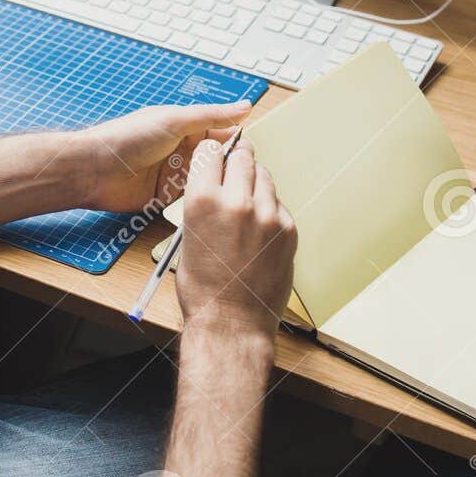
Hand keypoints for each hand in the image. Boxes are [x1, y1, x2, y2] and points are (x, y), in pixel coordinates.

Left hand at [77, 101, 250, 213]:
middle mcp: (181, 149)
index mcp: (184, 126)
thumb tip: (243, 106)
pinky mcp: (166, 196)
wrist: (95, 170)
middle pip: (216, 157)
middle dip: (229, 164)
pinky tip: (213, 201)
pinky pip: (191, 198)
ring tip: (232, 188)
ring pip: (207, 179)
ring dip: (216, 182)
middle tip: (246, 173)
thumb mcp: (174, 119)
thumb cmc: (126, 137)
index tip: (253, 149)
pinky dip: (201, 198)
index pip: (220, 131)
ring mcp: (174, 173)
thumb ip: (211, 114)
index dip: (236, 140)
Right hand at [175, 135, 295, 338]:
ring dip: (254, 181)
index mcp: (202, 201)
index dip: (211, 153)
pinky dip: (269, 208)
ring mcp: (267, 215)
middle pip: (242, 157)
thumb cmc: (203, 288)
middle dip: (237, 158)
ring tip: (247, 198)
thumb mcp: (188, 238)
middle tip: (237, 161)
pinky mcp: (287, 230)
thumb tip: (215, 184)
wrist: (231, 322)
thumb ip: (203, 205)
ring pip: (264, 177)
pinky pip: (278, 204)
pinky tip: (259, 226)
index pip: (209, 153)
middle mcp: (236, 201)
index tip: (215, 156)